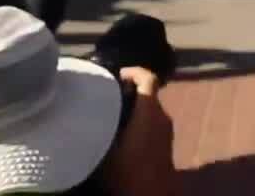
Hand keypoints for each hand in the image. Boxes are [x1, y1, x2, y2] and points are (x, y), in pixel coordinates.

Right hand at [101, 67, 179, 195]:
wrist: (153, 194)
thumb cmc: (129, 172)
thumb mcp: (106, 149)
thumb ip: (101, 127)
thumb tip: (87, 114)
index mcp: (150, 112)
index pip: (149, 78)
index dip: (134, 71)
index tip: (116, 75)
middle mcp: (163, 116)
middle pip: (149, 92)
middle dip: (129, 90)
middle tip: (105, 96)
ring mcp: (167, 129)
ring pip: (150, 108)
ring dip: (133, 106)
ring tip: (109, 114)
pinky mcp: (166, 141)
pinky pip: (152, 121)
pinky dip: (139, 119)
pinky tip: (120, 132)